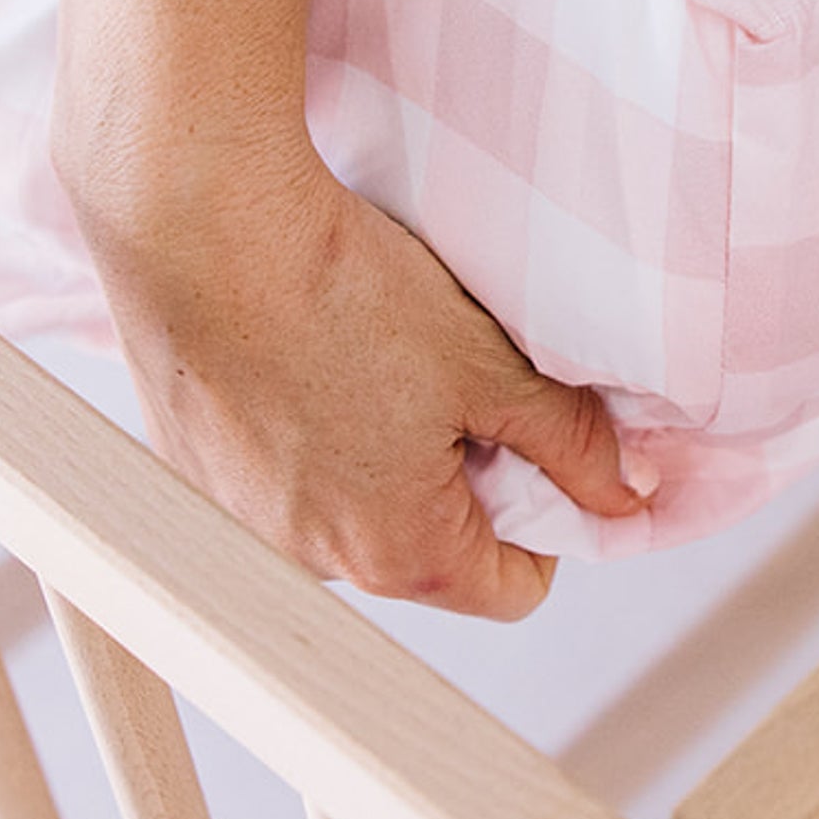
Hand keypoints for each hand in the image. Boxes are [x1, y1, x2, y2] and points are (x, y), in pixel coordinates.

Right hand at [68, 148, 651, 619]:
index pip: (511, 592)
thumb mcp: (493, 367)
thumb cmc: (344, 292)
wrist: (203, 227)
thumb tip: (627, 494)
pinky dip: (312, 435)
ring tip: (377, 360)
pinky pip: (282, 480)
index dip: (550, 519)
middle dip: (464, 479)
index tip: (543, 445)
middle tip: (460, 383)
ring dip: (384, 458)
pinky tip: (313, 359)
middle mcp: (309, 565)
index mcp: (396, 553)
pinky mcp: (191, 475)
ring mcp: (239, 525)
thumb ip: (573, 443)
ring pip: (355, 513)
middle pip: (430, 551)